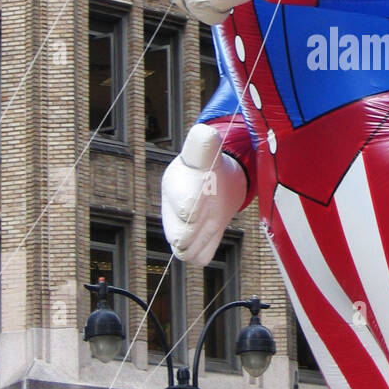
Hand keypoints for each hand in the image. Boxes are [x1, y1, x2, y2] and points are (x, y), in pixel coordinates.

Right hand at [161, 123, 247, 265]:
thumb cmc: (209, 166)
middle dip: (199, 229)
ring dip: (205, 239)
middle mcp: (172, 211)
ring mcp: (180, 230)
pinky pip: (198, 257)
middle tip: (212, 215)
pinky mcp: (193, 244)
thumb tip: (205, 131)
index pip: (181, 202)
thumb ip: (204, 142)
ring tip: (213, 219)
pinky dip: (207, 249)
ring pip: (188, 250)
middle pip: (180, 235)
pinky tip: (214, 231)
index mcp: (174, 184)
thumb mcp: (207, 151)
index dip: (195, 205)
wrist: (216, 184)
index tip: (206, 198)